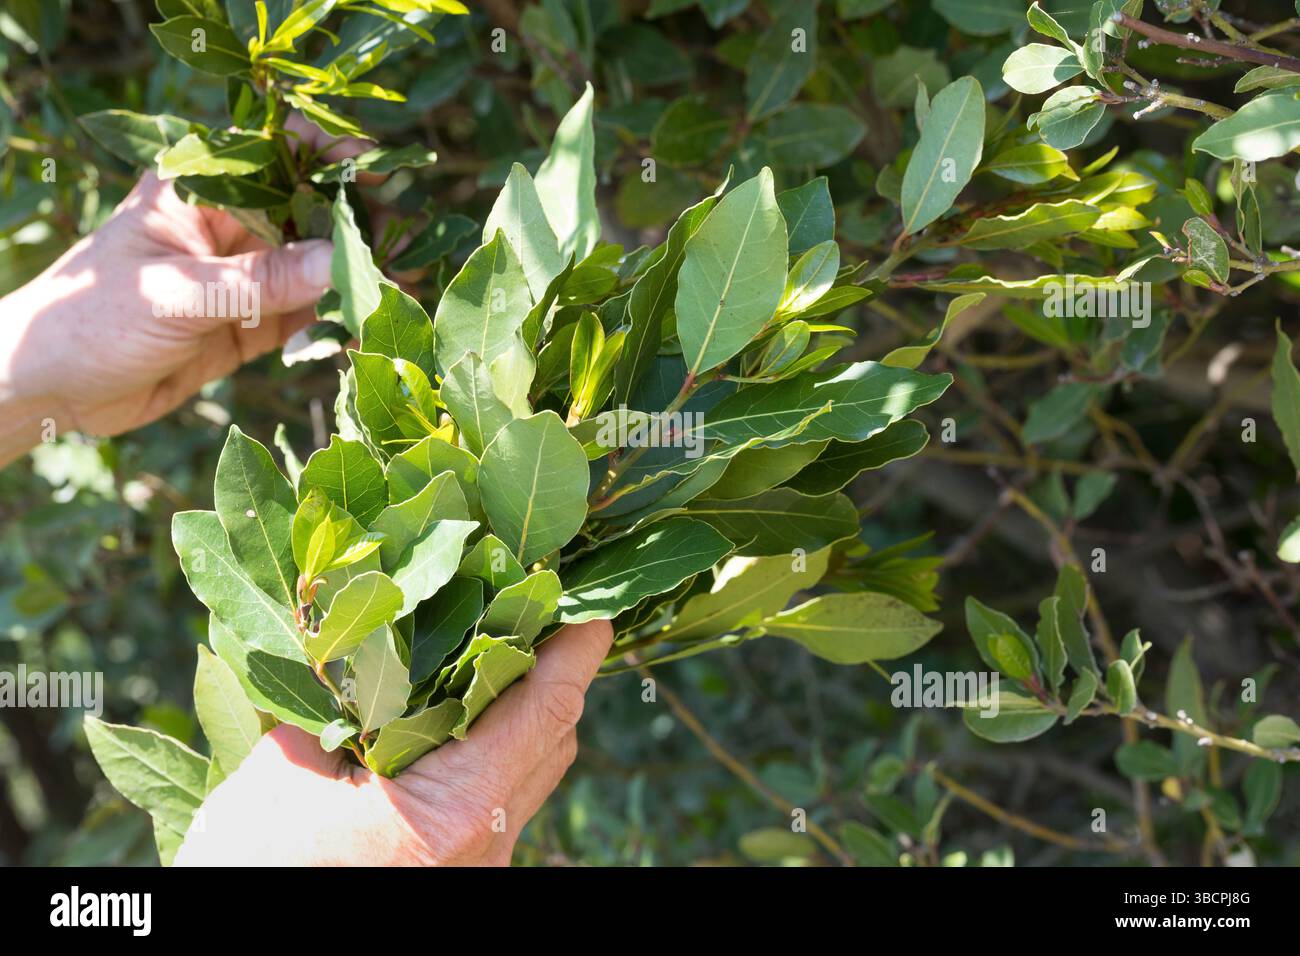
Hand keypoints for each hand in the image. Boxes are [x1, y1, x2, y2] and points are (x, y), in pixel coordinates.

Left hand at [0, 118, 376, 461]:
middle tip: (403, 248)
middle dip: (356, 227)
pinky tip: (368, 328)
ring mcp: (242, 276)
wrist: (50, 388)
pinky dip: (337, 321)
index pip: (276, 153)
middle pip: (308, 212)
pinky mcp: (249, 323)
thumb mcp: (176, 294)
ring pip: (315, 266)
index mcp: (198, 191)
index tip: (375, 179)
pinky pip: (305, 314)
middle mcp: (227, 225)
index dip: (329, 158)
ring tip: (400, 292)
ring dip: (355, 278)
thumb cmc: (90, 318)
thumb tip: (338, 262)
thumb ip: (258, 281)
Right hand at [174, 620, 612, 865]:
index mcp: (458, 809)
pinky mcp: (451, 876)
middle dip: (551, 678)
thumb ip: (326, 707)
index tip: (593, 611)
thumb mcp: (281, 776)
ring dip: (515, 718)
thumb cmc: (258, 871)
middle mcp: (485, 845)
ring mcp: (474, 867)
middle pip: (551, 745)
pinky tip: (438, 727)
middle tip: (532, 620)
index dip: (576, 655)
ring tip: (482, 661)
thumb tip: (350, 652)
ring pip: (523, 778)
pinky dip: (484, 756)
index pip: (546, 713)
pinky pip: (492, 806)